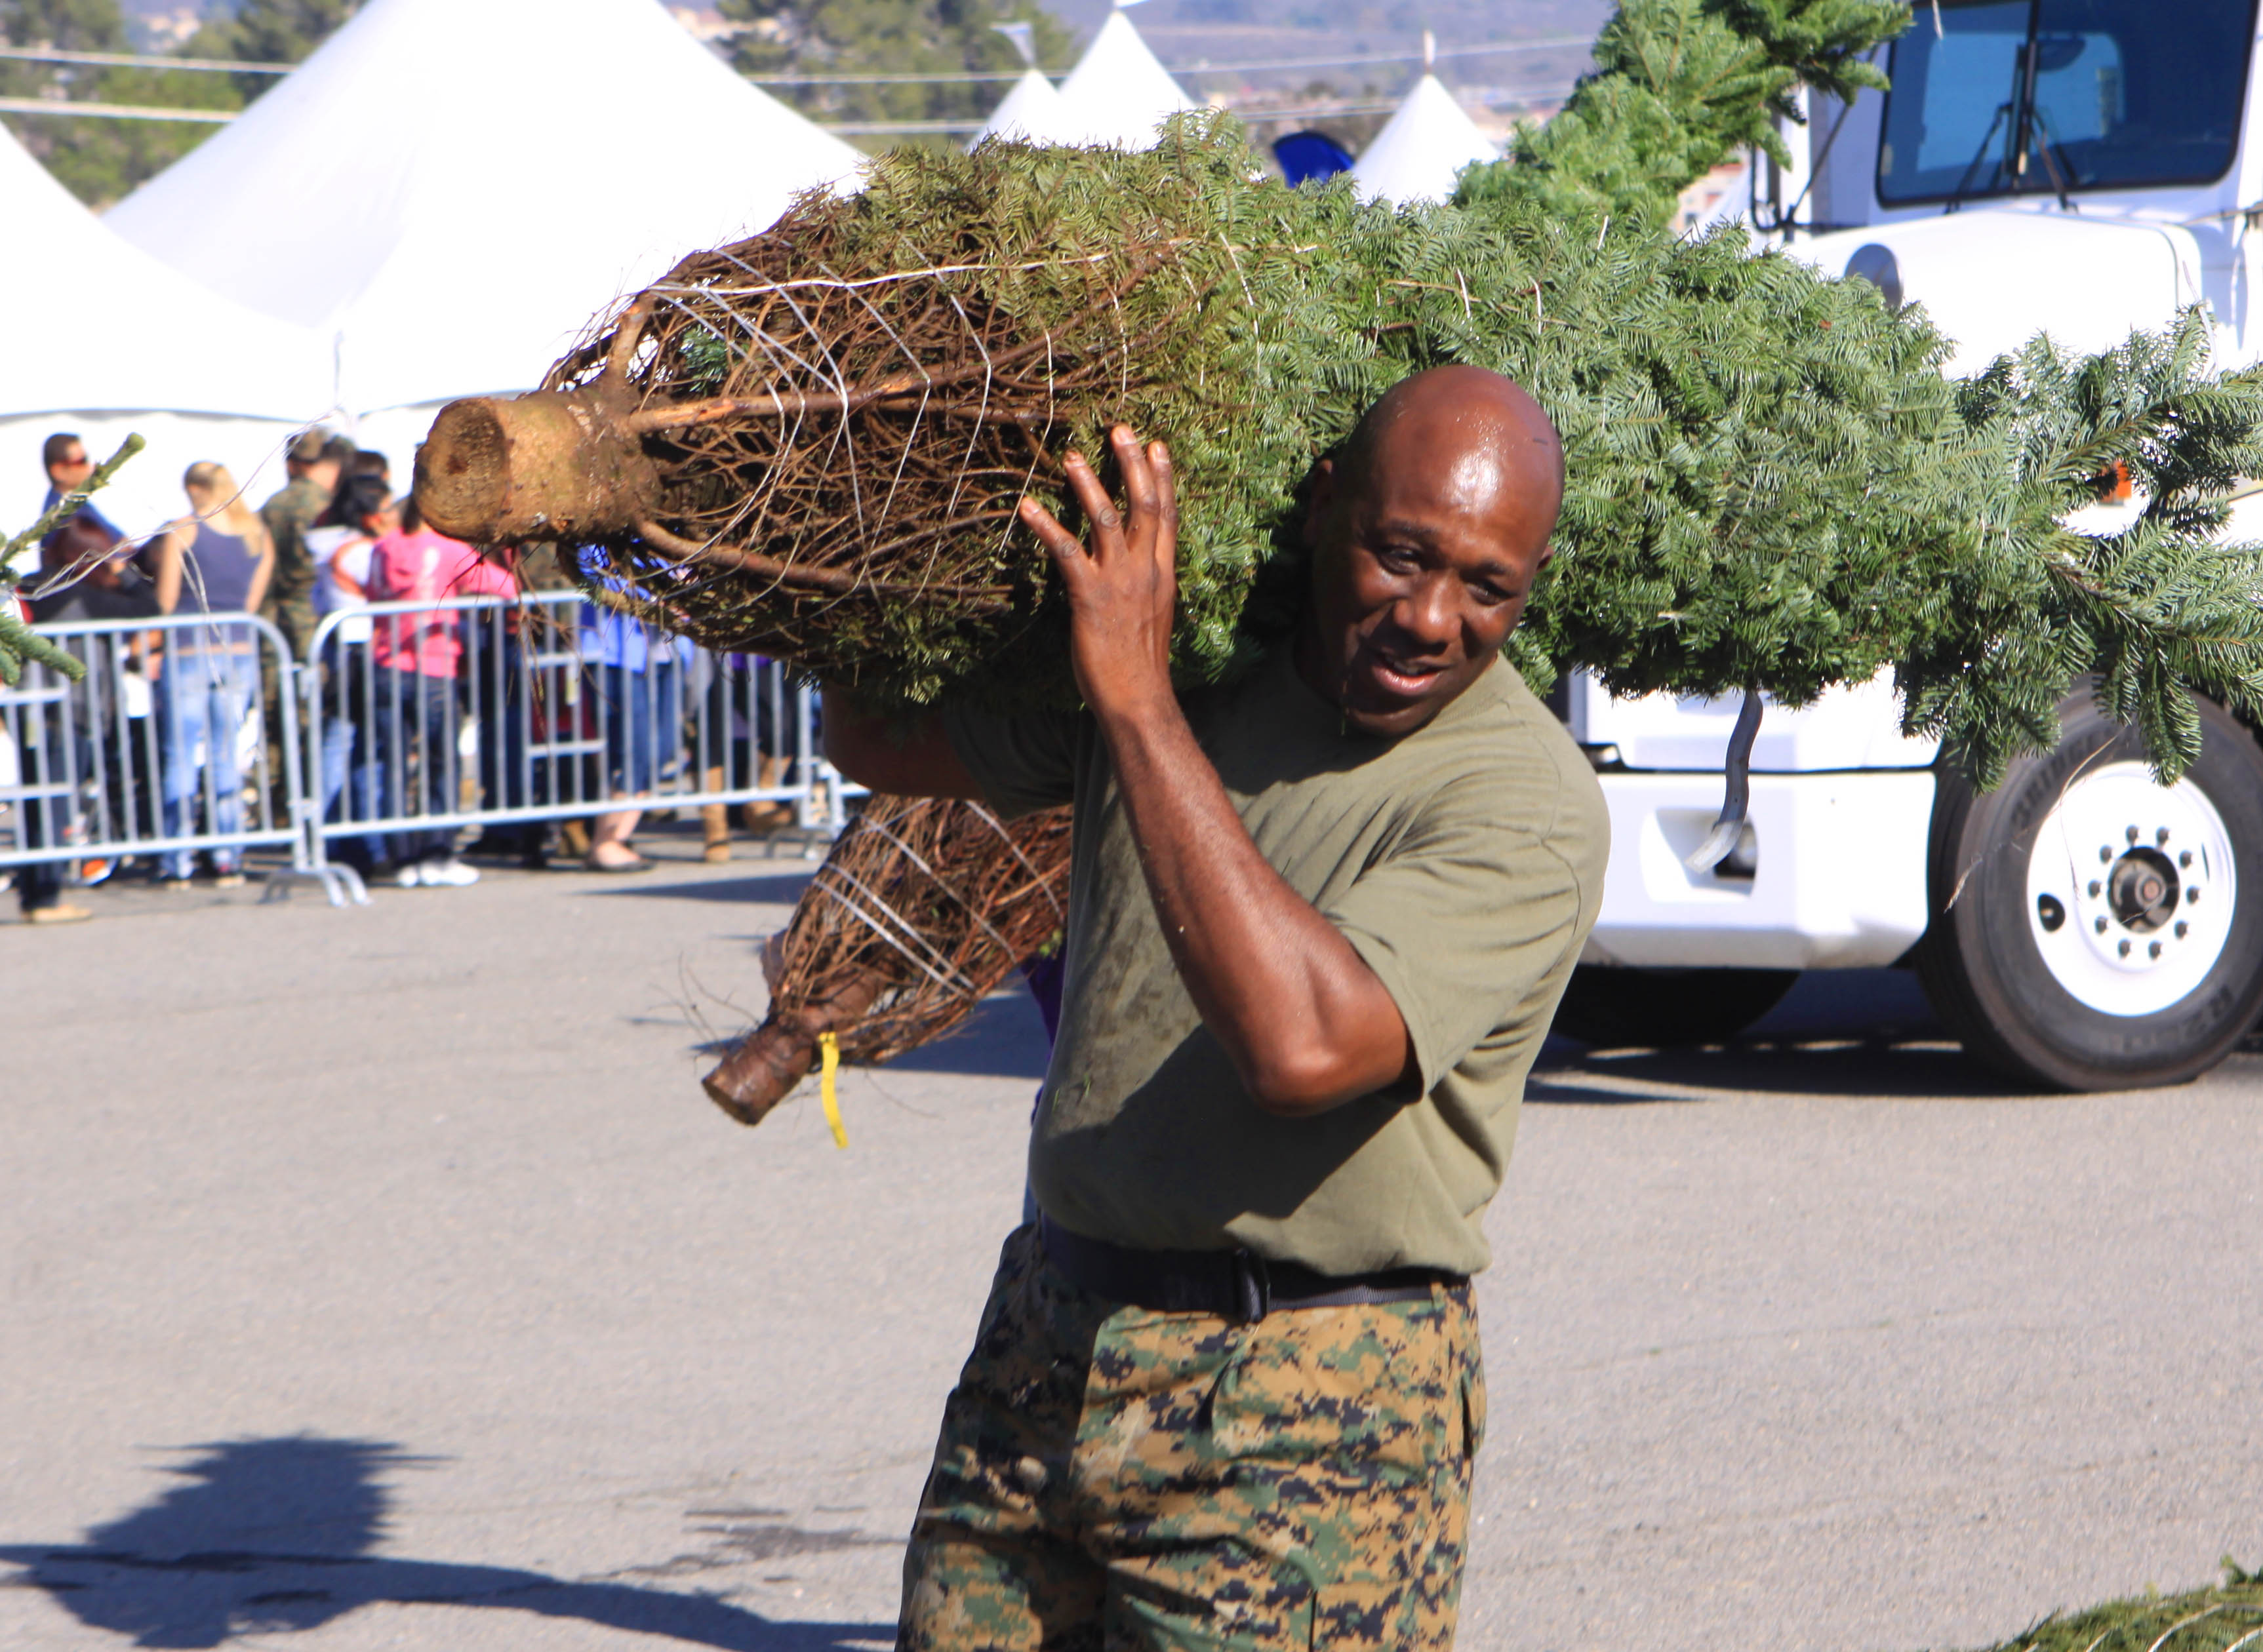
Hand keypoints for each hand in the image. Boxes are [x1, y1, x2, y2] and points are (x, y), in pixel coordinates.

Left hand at [1019, 425, 1177, 719]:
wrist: (1138, 699)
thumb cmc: (1139, 667)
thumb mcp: (1151, 618)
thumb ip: (1143, 588)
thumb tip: (1131, 574)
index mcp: (1163, 575)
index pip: (1167, 516)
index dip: (1163, 479)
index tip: (1157, 446)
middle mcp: (1146, 571)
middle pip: (1145, 506)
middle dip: (1133, 464)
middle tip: (1121, 429)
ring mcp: (1120, 582)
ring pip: (1108, 520)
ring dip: (1089, 484)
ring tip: (1072, 456)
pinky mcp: (1091, 597)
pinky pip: (1067, 552)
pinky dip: (1046, 527)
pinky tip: (1027, 507)